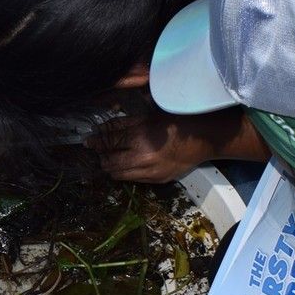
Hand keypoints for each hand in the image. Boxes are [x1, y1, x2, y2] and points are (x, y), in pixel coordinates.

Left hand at [88, 109, 232, 182]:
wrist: (205, 139)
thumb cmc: (179, 121)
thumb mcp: (151, 114)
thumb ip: (129, 121)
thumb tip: (107, 125)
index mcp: (141, 133)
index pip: (110, 138)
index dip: (97, 138)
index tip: (90, 138)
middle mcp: (143, 154)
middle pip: (109, 159)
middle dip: (100, 154)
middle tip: (96, 148)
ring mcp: (149, 170)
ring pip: (118, 173)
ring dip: (110, 166)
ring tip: (108, 158)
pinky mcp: (156, 179)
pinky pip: (132, 179)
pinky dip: (124, 172)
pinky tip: (125, 165)